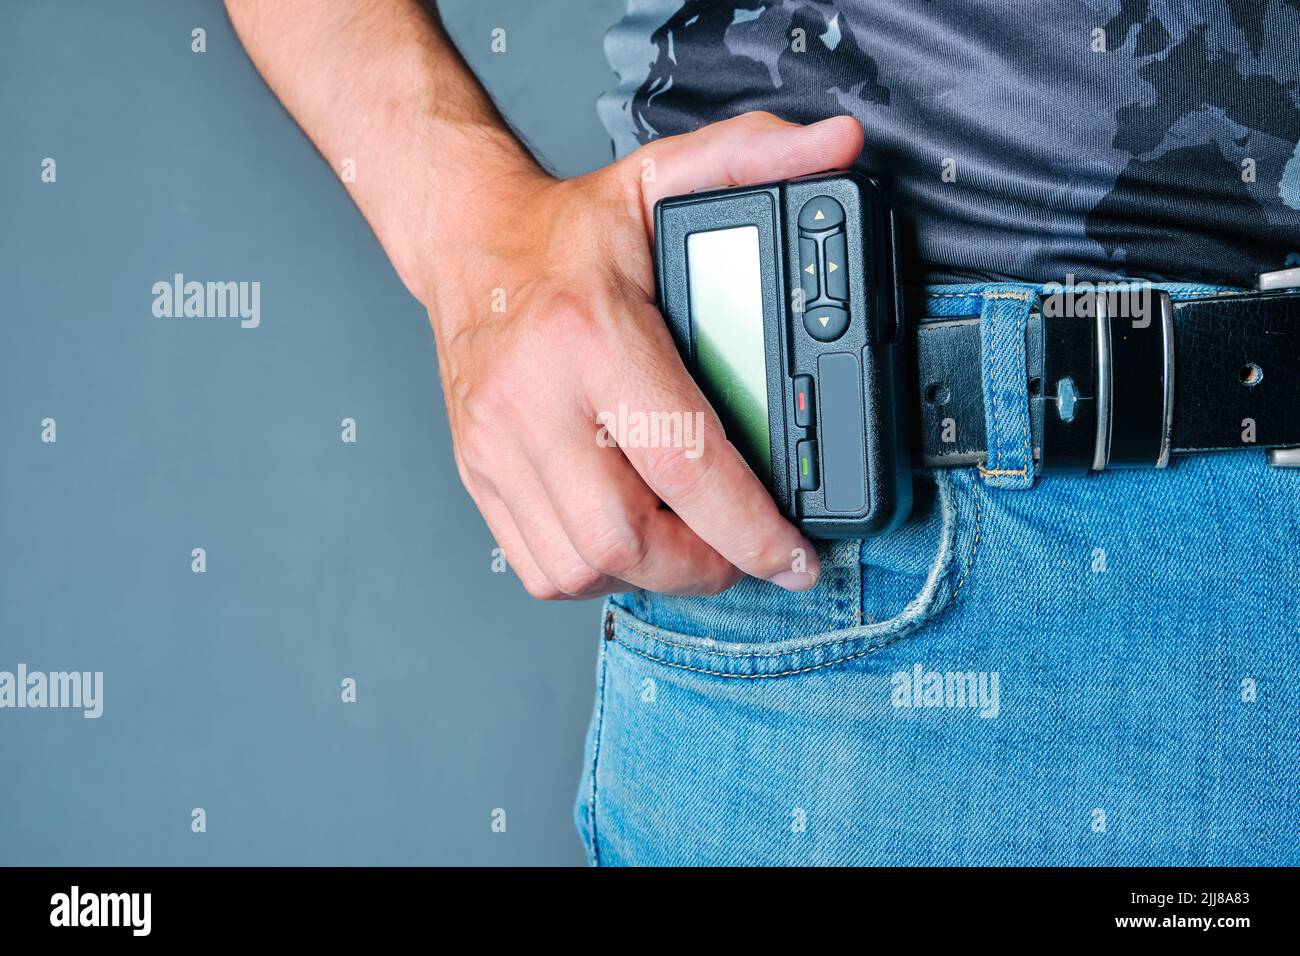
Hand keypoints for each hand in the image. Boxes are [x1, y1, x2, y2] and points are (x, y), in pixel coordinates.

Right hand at [422, 112, 864, 599]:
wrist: (467, 245)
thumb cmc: (568, 233)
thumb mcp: (662, 176)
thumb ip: (753, 157)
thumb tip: (840, 145)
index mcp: (591, 336)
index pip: (684, 458)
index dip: (750, 527)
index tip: (794, 558)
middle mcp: (534, 400)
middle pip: (625, 537)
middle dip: (700, 566)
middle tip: (741, 550)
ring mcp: (497, 446)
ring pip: (578, 566)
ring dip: (649, 574)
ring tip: (687, 544)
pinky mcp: (479, 473)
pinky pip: (538, 566)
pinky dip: (596, 571)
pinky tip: (627, 536)